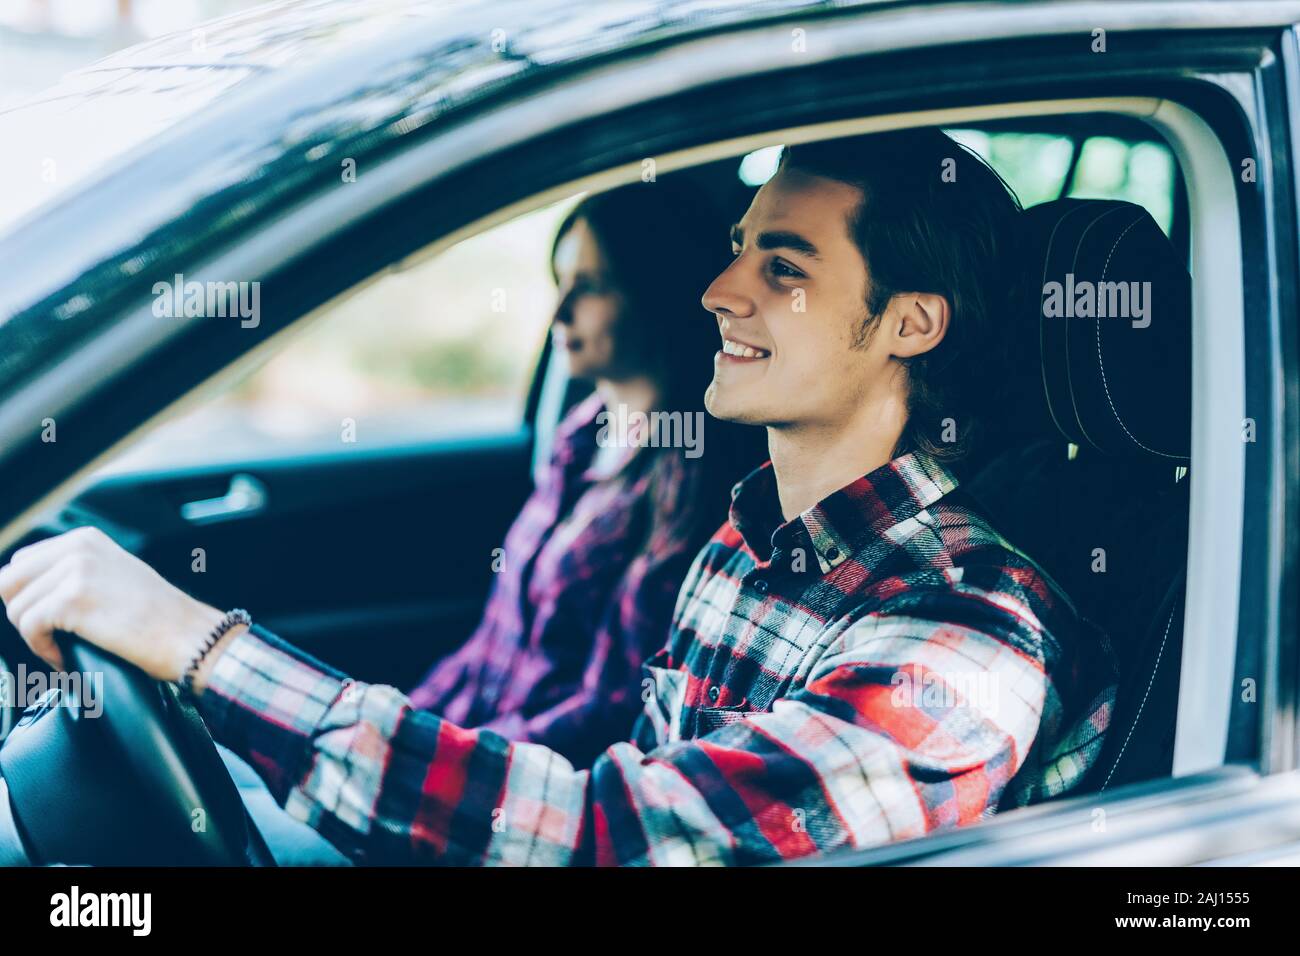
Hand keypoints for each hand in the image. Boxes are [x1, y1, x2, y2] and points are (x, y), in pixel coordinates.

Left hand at [0, 526, 225, 681]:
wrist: (188, 636)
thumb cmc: (159, 617)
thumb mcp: (113, 576)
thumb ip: (74, 573)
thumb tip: (30, 592)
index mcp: (85, 539)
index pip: (20, 564)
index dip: (29, 597)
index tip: (49, 620)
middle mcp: (77, 548)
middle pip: (9, 583)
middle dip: (25, 615)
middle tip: (53, 635)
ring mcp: (74, 571)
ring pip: (17, 610)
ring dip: (36, 637)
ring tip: (66, 648)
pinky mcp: (71, 600)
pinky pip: (28, 629)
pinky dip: (43, 650)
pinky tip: (67, 656)